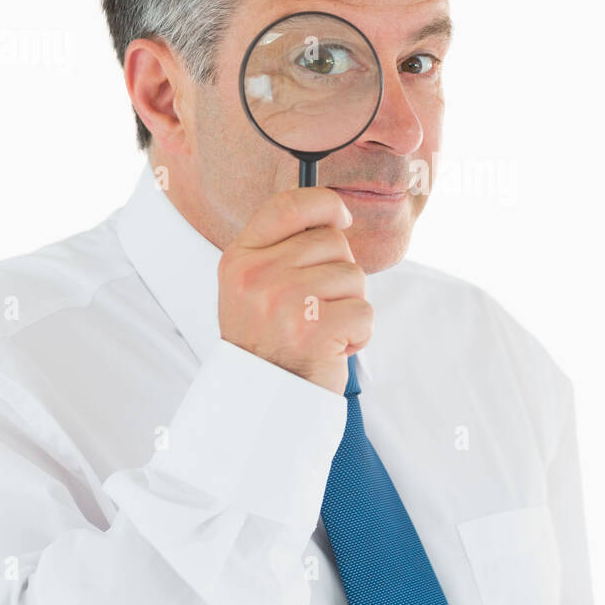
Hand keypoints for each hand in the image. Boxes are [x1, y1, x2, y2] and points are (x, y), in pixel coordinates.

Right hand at [217, 187, 372, 394]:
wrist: (261, 402)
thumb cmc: (269, 342)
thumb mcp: (256, 288)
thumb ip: (284, 248)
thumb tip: (335, 214)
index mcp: (240, 259)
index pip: (288, 205)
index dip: (324, 203)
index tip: (342, 217)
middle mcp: (257, 276)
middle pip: (332, 241)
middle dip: (339, 272)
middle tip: (316, 309)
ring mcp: (284, 302)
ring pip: (353, 276)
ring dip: (350, 305)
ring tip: (322, 331)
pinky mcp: (313, 330)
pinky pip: (364, 312)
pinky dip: (359, 334)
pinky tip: (332, 349)